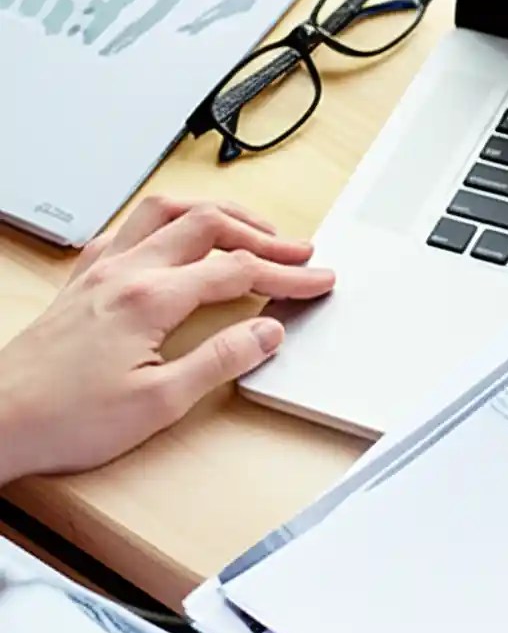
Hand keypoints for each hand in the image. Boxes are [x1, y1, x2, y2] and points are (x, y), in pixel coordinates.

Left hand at [0, 197, 334, 484]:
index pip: (237, 271)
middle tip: (299, 250)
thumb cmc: (64, 419)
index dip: (287, 274)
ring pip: (167, 212)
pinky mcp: (83, 280)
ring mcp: (100, 271)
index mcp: (148, 299)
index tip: (318, 280)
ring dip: (216, 214)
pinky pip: (131, 228)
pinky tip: (178, 238)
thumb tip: (266, 333)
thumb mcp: (160, 403)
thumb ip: (221, 361)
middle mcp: (124, 272)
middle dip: (263, 235)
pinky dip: (169, 222)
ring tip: (250, 228)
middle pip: (208, 226)